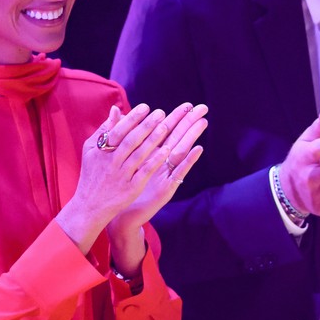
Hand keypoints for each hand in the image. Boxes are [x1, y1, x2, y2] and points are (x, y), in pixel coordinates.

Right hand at [56, 103, 175, 251]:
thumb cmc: (92, 174)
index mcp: (101, 151)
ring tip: (165, 126)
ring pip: (139, 155)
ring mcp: (122, 176)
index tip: (145, 107)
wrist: (90, 206)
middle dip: (146, 125)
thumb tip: (116, 109)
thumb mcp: (91, 151)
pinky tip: (166, 150)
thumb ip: (104, 130)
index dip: (132, 119)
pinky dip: (155, 161)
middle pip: (130, 141)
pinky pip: (145, 172)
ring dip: (153, 140)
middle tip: (160, 113)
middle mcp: (111, 162)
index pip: (118, 131)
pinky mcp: (131, 188)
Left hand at [107, 102, 207, 272]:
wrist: (121, 215)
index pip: (167, 132)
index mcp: (152, 155)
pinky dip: (189, 160)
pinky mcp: (167, 188)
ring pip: (181, 151)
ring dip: (192, 136)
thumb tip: (116, 110)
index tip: (188, 104)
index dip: (177, 117)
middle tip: (203, 108)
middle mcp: (161, 163)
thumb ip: (123, 136)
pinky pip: (179, 171)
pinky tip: (198, 149)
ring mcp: (165, 175)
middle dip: (190, 122)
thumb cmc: (122, 187)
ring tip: (203, 122)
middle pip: (178, 138)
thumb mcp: (122, 159)